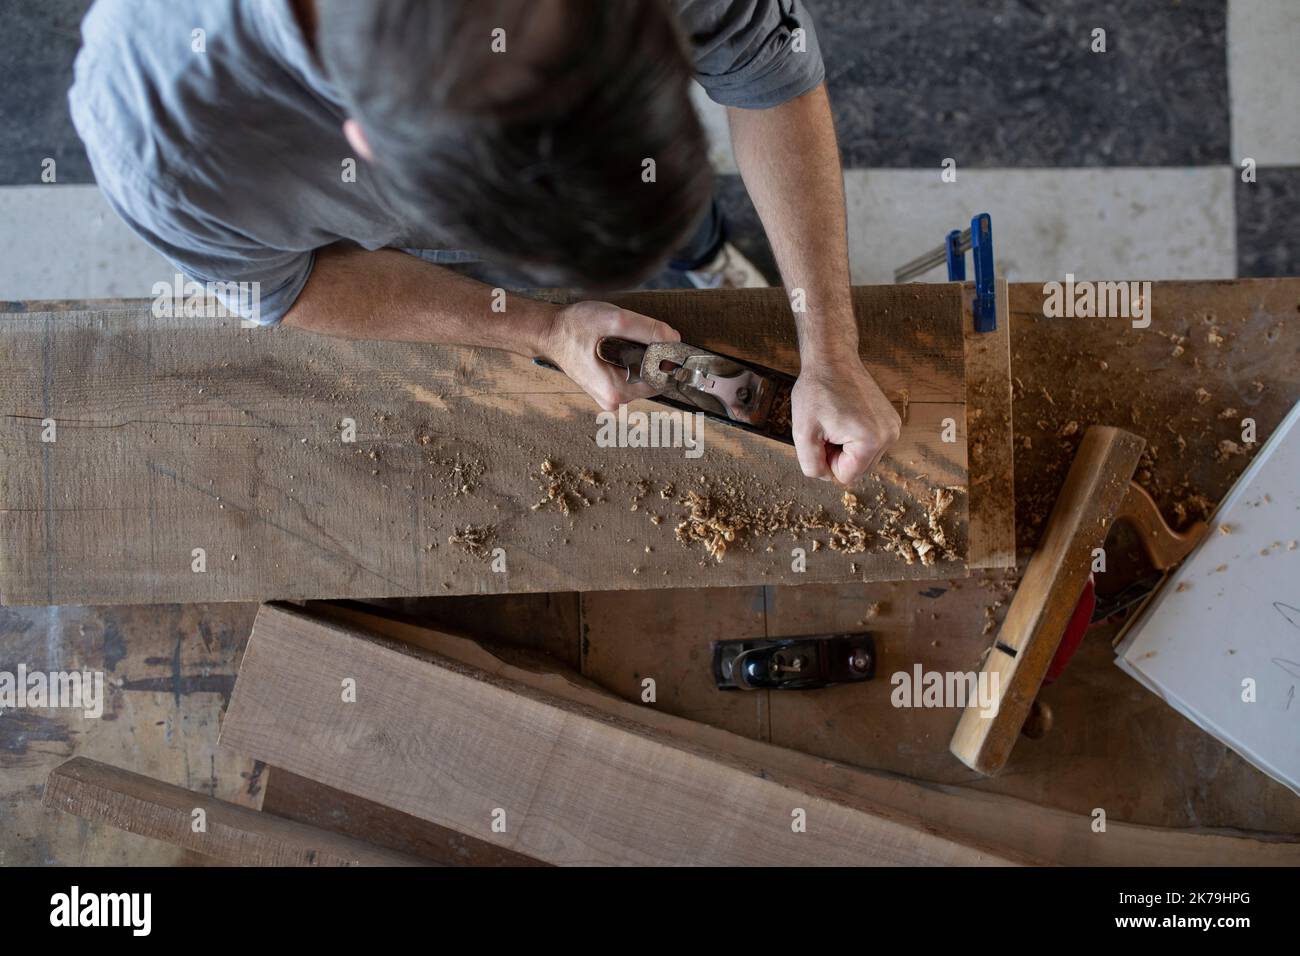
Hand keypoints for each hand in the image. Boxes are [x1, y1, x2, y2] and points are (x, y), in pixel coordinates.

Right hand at [540, 301, 679, 410]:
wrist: (549, 332)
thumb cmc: (574, 327)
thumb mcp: (614, 319)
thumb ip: (647, 329)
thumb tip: (673, 339)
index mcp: (616, 392)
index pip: (660, 379)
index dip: (664, 356)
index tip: (658, 337)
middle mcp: (614, 400)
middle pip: (653, 379)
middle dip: (651, 355)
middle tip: (633, 335)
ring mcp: (610, 397)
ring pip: (643, 376)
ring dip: (641, 356)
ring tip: (620, 339)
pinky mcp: (608, 389)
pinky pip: (632, 375)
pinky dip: (632, 359)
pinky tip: (617, 347)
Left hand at [791, 357, 900, 483]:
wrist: (833, 359)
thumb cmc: (817, 390)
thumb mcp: (803, 432)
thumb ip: (811, 464)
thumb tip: (825, 476)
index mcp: (871, 442)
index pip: (845, 476)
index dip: (827, 460)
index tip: (822, 434)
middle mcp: (890, 436)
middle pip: (858, 469)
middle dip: (838, 455)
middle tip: (827, 428)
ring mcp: (893, 427)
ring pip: (863, 458)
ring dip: (846, 447)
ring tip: (836, 422)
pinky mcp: (891, 420)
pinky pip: (869, 444)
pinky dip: (854, 437)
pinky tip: (846, 416)